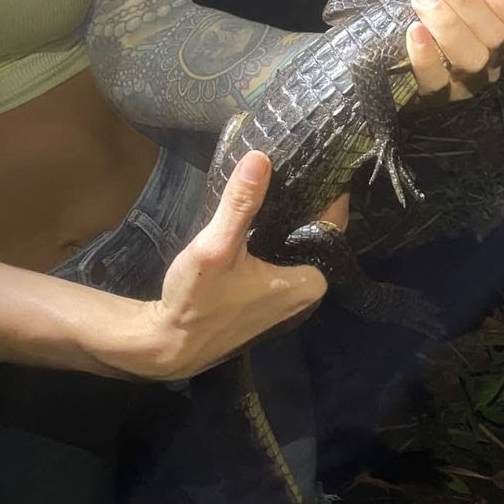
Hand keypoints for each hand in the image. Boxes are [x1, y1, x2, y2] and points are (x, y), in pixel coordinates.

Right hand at [138, 151, 342, 379]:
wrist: (170, 344)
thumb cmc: (197, 301)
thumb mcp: (216, 247)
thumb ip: (240, 204)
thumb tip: (260, 158)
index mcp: (311, 281)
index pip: (333, 224)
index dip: (326, 191)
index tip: (316, 159)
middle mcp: (308, 291)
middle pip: (317, 233)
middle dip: (306, 202)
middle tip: (292, 162)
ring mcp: (289, 296)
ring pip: (299, 245)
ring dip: (289, 219)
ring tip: (277, 179)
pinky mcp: (270, 297)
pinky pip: (283, 257)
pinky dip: (275, 236)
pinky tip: (259, 215)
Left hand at [403, 0, 503, 100]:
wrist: (374, 39)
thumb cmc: (416, 9)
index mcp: (495, 33)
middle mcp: (486, 61)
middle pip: (493, 39)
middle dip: (467, 4)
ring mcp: (461, 82)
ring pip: (469, 59)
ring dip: (447, 24)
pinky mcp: (432, 94)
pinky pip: (434, 79)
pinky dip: (425, 53)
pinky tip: (413, 30)